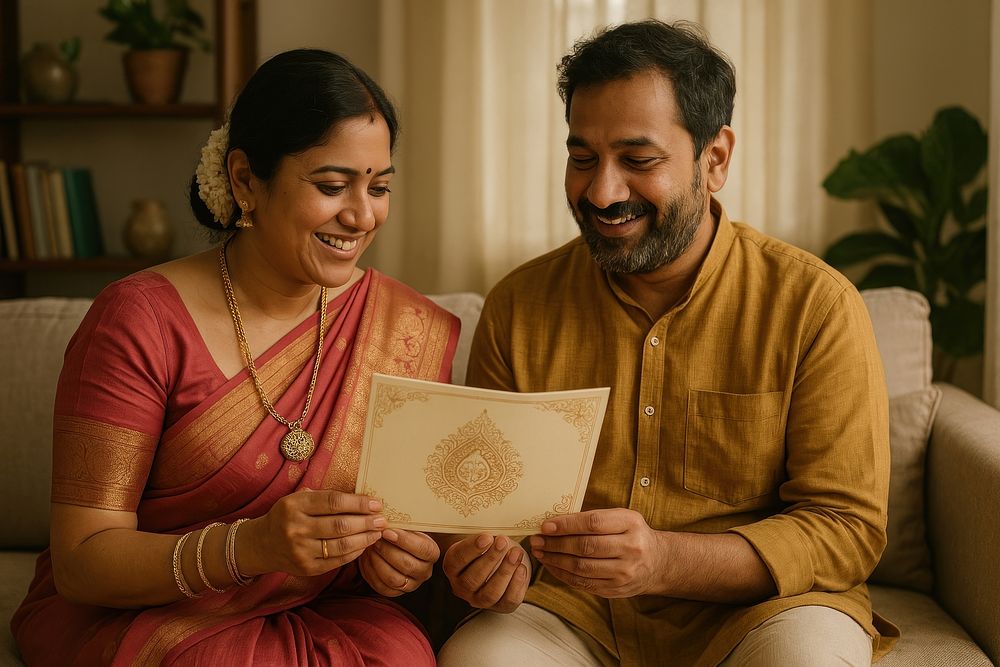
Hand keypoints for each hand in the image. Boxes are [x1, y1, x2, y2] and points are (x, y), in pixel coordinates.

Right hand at [245, 489, 385, 576]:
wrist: (262, 544)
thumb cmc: (287, 516)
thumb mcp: (298, 499)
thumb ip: (325, 497)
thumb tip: (362, 498)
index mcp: (295, 505)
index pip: (333, 502)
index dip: (358, 502)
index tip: (376, 503)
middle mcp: (296, 528)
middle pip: (340, 525)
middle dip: (366, 522)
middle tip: (382, 519)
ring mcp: (300, 551)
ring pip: (341, 545)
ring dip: (364, 539)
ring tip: (377, 532)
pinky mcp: (306, 568)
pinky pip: (336, 560)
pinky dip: (354, 553)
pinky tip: (364, 545)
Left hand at [359, 528, 439, 596]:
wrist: (394, 547)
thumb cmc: (401, 533)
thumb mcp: (407, 526)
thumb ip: (403, 524)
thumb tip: (387, 517)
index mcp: (432, 553)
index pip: (422, 549)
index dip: (404, 540)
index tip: (387, 531)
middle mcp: (424, 571)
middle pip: (407, 564)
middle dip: (387, 551)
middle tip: (375, 539)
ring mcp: (411, 584)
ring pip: (393, 578)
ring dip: (378, 562)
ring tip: (370, 548)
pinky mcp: (395, 592)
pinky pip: (382, 586)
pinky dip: (372, 572)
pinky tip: (367, 558)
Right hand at [442, 533, 529, 612]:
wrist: (496, 560)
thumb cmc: (485, 544)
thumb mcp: (478, 536)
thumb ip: (480, 532)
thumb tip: (491, 518)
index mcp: (452, 567)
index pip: (457, 560)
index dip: (472, 549)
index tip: (487, 537)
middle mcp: (461, 587)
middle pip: (473, 579)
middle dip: (490, 559)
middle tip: (503, 541)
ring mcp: (480, 600)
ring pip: (490, 593)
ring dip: (505, 572)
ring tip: (516, 553)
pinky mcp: (500, 606)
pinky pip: (508, 600)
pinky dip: (517, 584)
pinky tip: (522, 568)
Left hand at [529, 508, 662, 597]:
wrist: (658, 562)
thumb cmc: (632, 534)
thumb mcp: (622, 517)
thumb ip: (593, 518)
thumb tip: (555, 523)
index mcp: (630, 524)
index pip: (593, 523)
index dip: (566, 525)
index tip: (546, 526)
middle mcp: (630, 548)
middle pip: (585, 547)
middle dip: (555, 544)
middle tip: (537, 540)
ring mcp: (624, 572)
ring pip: (582, 567)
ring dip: (555, 560)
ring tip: (540, 552)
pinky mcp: (616, 589)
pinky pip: (583, 583)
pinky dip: (563, 575)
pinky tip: (552, 566)